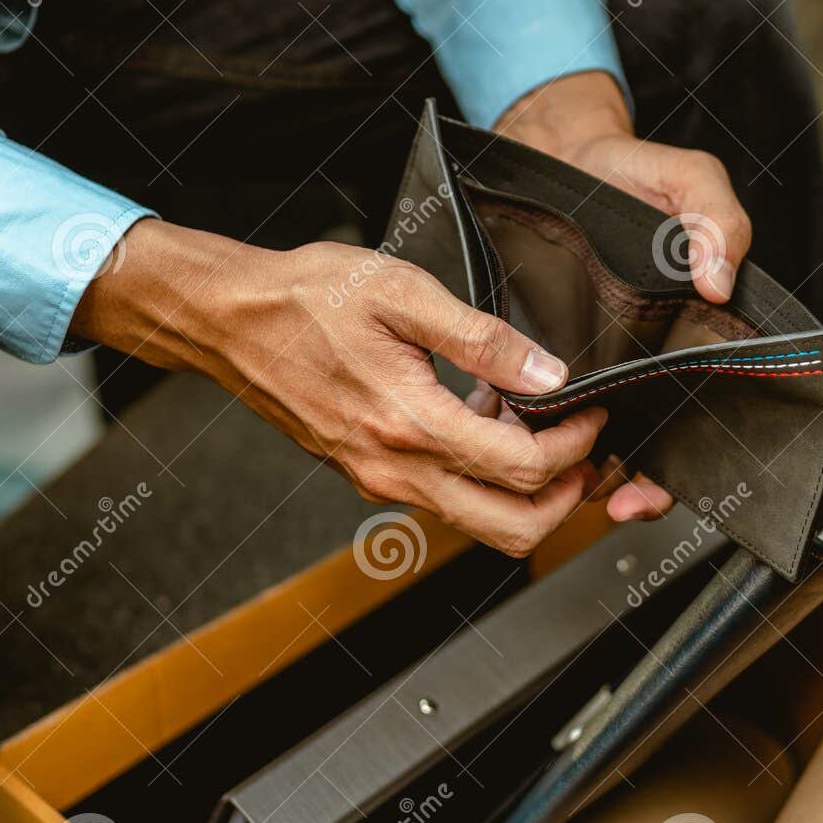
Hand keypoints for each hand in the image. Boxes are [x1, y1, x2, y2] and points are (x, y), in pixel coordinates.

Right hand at [71, 219, 610, 556]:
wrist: (231, 321)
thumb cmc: (304, 298)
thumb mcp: (401, 293)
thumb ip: (481, 338)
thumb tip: (548, 371)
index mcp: (409, 424)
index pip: (523, 469)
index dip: (575, 445)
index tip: (592, 410)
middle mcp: (396, 470)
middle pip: (513, 529)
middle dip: (567, 496)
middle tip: (586, 448)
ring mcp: (381, 482)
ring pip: (481, 524)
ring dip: (527, 494)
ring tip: (540, 431)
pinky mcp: (369, 477)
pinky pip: (446, 502)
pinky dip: (484, 481)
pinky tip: (486, 422)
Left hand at [495, 71, 753, 520]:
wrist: (562, 153)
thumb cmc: (631, 173)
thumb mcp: (688, 182)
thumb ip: (719, 221)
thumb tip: (720, 280)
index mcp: (683, 338)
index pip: (689, 427)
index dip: (671, 472)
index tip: (646, 493)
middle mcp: (636, 362)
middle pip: (637, 450)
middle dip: (623, 488)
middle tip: (605, 500)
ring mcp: (586, 361)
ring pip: (582, 441)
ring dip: (568, 468)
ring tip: (550, 472)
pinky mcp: (538, 350)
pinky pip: (531, 405)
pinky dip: (520, 426)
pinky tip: (508, 429)